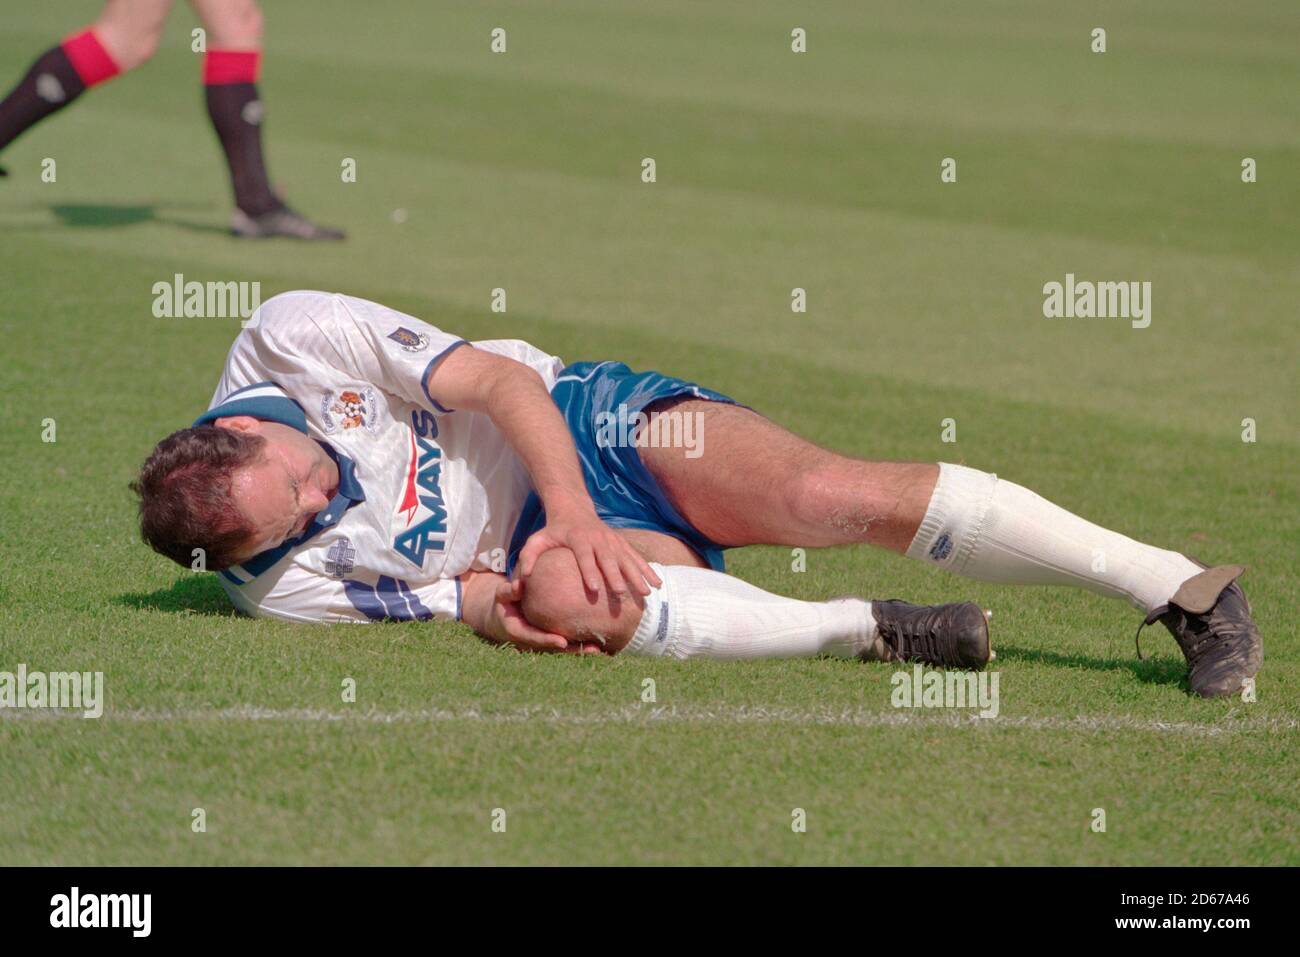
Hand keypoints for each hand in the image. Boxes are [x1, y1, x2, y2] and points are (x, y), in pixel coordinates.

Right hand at [487, 577, 602, 654]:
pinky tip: (598, 644)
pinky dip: (579, 646)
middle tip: (593, 650)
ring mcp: (540, 644)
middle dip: (572, 651)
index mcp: (517, 631)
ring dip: (579, 651)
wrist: (503, 617)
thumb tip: (518, 585)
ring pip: (561, 651)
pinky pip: (565, 645)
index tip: (562, 642)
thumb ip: (508, 591)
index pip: (534, 637)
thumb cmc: (504, 602)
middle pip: (553, 649)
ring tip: (600, 651)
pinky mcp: (549, 641)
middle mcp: (530, 642)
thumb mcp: (502, 595)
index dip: (547, 640)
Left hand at [518, 502, 661, 597]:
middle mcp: (598, 539)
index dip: (589, 572)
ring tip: (647, 593)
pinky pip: (636, 557)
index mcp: (578, 539)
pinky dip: (647, 570)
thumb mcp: (536, 540)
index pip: (584, 557)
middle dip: (616, 577)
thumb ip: (528, 558)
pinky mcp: (621, 543)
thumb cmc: (553, 530)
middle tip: (622, 595)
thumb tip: (524, 578)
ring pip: (626, 559)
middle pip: (608, 559)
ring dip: (637, 575)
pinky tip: (657, 584)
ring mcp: (612, 540)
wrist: (573, 508)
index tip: (595, 590)